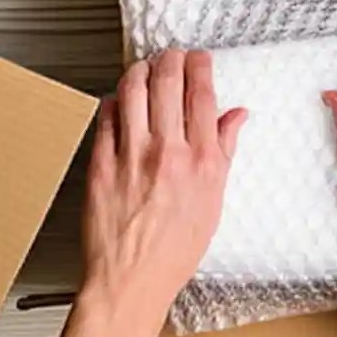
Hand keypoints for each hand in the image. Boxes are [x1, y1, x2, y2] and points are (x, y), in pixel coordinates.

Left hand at [82, 49, 247, 314]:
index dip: (200, 66)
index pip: (202, 94)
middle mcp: (167, 153)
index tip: (200, 58)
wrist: (131, 280)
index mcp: (201, 162)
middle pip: (168, 82)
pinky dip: (115, 100)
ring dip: (140, 70)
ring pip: (133, 90)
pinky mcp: (100, 164)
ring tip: (144, 68)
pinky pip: (106, 116)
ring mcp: (130, 156)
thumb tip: (236, 117)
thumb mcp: (213, 201)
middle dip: (171, 59)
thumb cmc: (173, 251)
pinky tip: (120, 100)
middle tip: (172, 55)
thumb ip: (223, 152)